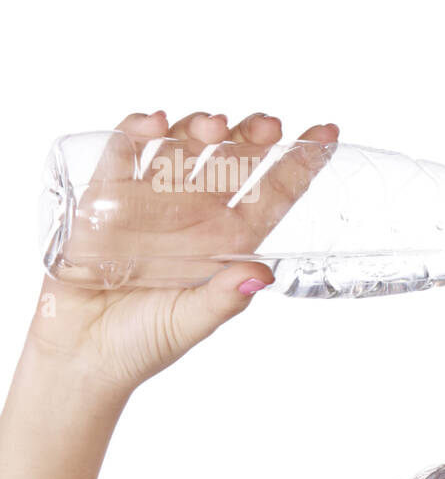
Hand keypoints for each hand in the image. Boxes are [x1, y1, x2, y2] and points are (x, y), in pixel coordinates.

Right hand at [25, 110, 339, 394]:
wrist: (82, 355)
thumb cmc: (143, 342)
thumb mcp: (191, 323)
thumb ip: (224, 300)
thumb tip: (261, 275)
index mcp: (227, 240)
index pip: (273, 192)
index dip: (301, 162)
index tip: (328, 132)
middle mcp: (195, 213)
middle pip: (232, 161)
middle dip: (253, 137)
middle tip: (268, 125)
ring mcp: (151, 200)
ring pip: (183, 148)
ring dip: (199, 129)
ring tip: (214, 126)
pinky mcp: (104, 197)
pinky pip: (122, 154)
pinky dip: (135, 132)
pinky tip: (153, 123)